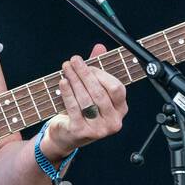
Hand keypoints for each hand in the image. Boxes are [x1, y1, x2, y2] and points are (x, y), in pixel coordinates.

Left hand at [43, 43, 128, 158]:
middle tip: (74, 60)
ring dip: (75, 80)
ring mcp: (98, 129)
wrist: (67, 136)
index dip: (101, 74)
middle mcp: (113, 121)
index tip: (87, 64)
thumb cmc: (82, 111)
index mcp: (121, 110)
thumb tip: (100, 47)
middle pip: (100, 92)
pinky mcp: (81, 131)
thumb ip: (98, 70)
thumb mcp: (92, 91)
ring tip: (66, 68)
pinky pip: (74, 108)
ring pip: (86, 99)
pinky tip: (63, 82)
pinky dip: (68, 93)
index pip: (116, 88)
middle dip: (85, 73)